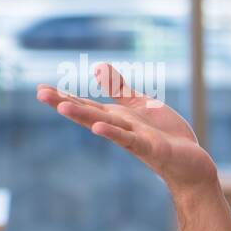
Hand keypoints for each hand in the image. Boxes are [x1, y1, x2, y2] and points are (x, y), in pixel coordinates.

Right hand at [35, 64, 217, 193]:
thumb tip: (97, 67)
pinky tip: (98, 128)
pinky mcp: (151, 147)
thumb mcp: (141, 106)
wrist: (191, 163)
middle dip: (65, 104)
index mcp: (117, 117)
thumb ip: (119, 89)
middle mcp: (120, 128)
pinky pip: (131, 139)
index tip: (39, 89)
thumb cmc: (165, 136)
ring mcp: (134, 138)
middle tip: (39, 93)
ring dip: (84, 116)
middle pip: (89, 113)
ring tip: (62, 107)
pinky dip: (114, 133)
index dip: (65, 97)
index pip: (86, 105)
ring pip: (105, 124)